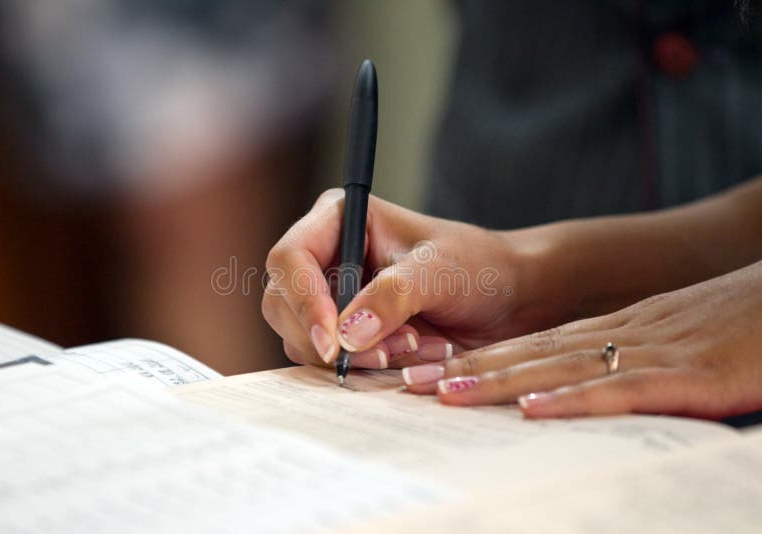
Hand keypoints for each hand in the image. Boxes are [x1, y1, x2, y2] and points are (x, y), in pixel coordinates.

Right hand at [262, 189, 543, 368]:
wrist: (507, 300)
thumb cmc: (477, 267)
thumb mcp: (438, 272)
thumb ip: (391, 297)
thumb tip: (345, 335)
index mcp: (339, 220)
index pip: (290, 258)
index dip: (303, 300)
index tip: (334, 340)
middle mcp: (327, 258)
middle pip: (284, 304)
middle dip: (329, 337)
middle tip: (383, 354)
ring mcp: (332, 298)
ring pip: (305, 339)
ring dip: (355, 356)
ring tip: (415, 345)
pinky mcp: (346, 333)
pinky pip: (332, 361)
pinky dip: (366, 367)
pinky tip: (411, 353)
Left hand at [403, 261, 761, 419]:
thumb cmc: (737, 326)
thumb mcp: (670, 342)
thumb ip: (626, 361)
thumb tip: (574, 387)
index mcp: (614, 329)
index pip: (532, 344)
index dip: (478, 359)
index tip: (430, 372)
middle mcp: (619, 335)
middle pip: (530, 353)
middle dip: (468, 370)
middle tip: (410, 384)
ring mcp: (651, 351)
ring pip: (560, 366)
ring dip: (499, 381)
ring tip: (445, 394)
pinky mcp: (690, 373)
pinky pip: (623, 387)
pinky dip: (575, 398)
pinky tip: (535, 408)